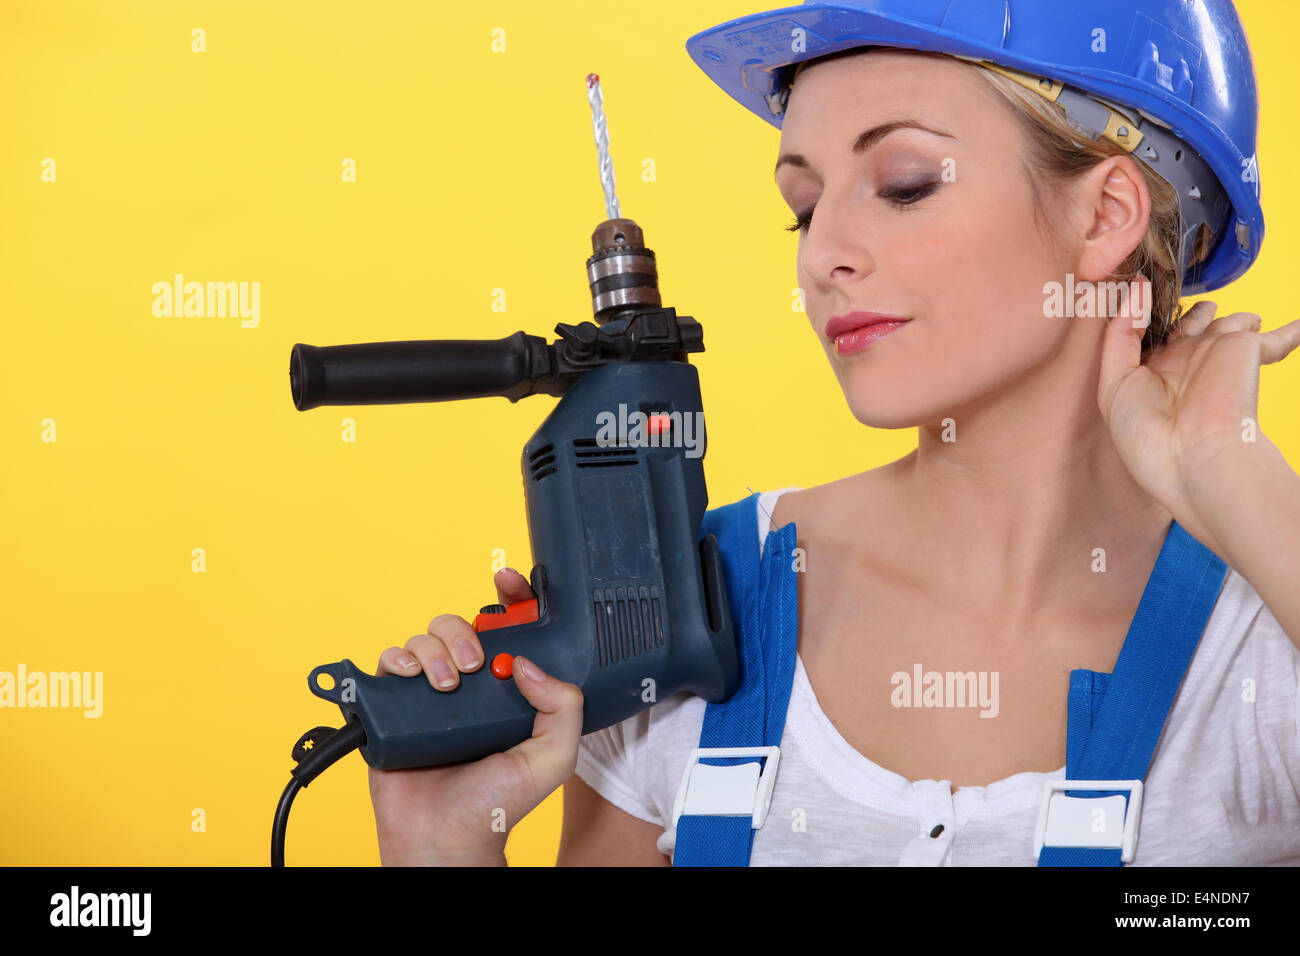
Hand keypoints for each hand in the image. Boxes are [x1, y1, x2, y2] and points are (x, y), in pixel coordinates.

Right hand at [366, 568, 584, 865]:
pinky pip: (388, 663)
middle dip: (464, 631)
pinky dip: (397, 659)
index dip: (509, 600)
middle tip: (472, 665)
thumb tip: (527, 664)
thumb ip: (562, 709)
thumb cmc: (496, 805)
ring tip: (444, 686)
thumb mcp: (552, 758)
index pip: (507, 630)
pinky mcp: (392, 707)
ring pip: (423, 639)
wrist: (444, 837)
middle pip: (459, 625)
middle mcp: (466, 687)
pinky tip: (411, 679)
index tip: (507, 579)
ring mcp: (428, 695)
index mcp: (505, 691)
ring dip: (432, 650)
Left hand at [1097, 277, 1299, 554]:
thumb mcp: (1114, 383)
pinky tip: (1298, 327)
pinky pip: (1273, 339)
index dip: (1145, 318)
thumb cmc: (1148, 433)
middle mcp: (1183, 363)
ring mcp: (1216, 356)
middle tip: (1187, 297)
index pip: (1150, 339)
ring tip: (1230, 310)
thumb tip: (1136, 290)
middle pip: (1187, 328)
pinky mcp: (1245, 352)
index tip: (1140, 290)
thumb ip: (1119, 335)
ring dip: (1230, 317)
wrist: (1194, 459)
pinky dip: (1287, 333)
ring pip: (1226, 325)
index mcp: (1151, 373)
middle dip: (1189, 314)